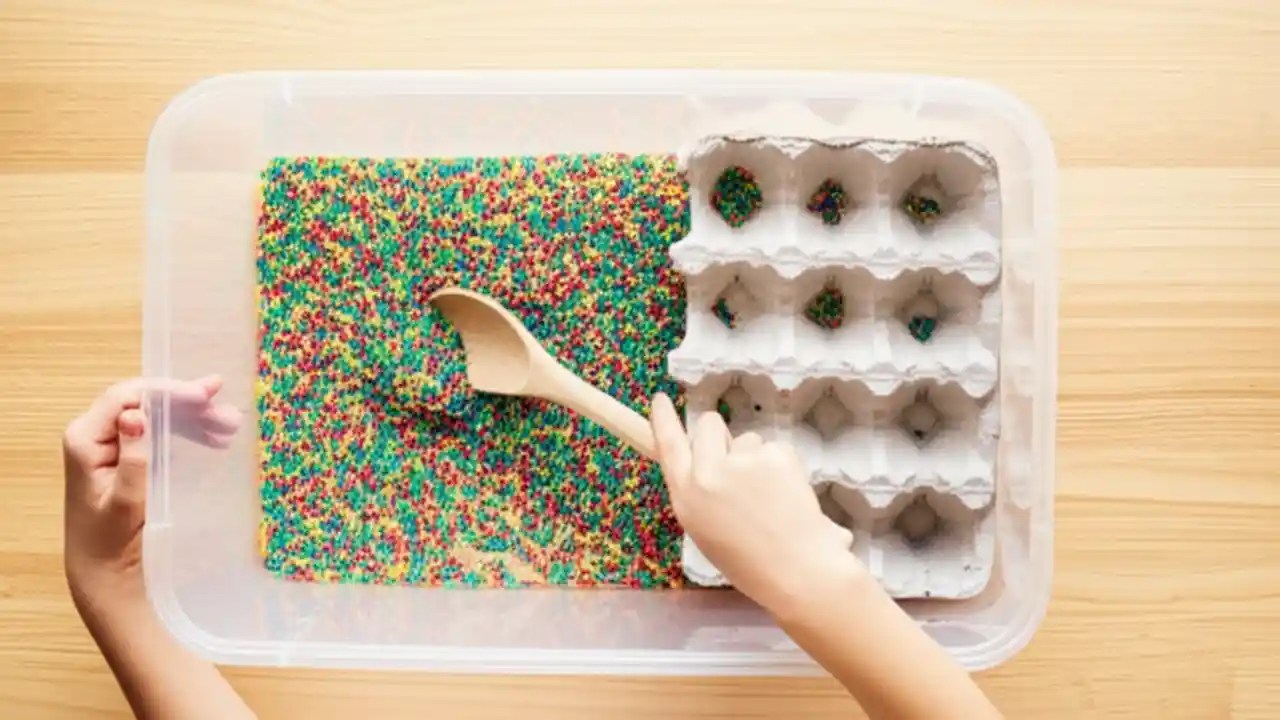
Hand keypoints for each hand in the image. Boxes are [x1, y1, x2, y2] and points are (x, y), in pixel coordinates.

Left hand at [62, 376, 239, 613]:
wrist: (104, 572)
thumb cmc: (110, 542)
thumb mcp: (125, 504)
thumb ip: (132, 460)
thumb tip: (134, 415)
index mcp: (84, 439)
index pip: (127, 397)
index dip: (167, 391)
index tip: (207, 396)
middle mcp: (94, 435)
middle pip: (145, 402)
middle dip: (188, 404)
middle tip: (228, 415)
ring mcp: (110, 444)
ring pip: (155, 415)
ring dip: (193, 418)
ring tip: (229, 427)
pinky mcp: (125, 455)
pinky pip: (158, 431)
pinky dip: (187, 431)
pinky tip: (214, 438)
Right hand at [649, 393, 858, 616]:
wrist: (797, 572)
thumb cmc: (751, 563)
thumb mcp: (707, 530)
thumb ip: (701, 492)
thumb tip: (710, 464)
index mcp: (686, 497)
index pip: (668, 445)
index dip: (664, 420)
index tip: (661, 399)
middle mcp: (708, 474)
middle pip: (708, 425)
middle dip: (720, 436)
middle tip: (738, 464)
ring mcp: (742, 461)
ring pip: (747, 439)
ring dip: (755, 457)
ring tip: (770, 496)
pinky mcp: (774, 456)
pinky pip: (775, 448)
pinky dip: (782, 465)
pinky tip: (789, 493)